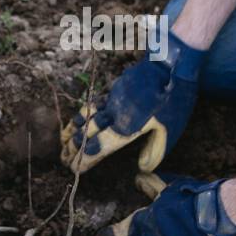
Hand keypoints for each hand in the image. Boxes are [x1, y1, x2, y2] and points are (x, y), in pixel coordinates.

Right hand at [60, 30, 204, 174]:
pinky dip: (83, 114)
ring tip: (63, 140)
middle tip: (63, 159)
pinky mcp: (114, 90)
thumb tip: (143, 169)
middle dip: (72, 148)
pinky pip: (93, 104)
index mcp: (124, 129)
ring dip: (72, 130)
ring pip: (85, 117)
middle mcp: (112, 115)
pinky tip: (80, 118)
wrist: (169, 66)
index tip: (74, 168)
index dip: (83, 159)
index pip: (97, 148)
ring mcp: (111, 100)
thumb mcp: (170, 132)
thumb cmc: (173, 101)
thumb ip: (154, 152)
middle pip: (85, 134)